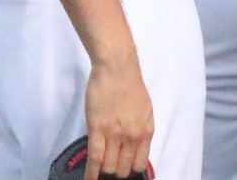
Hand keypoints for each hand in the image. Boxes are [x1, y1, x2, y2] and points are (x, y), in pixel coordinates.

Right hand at [84, 52, 153, 179]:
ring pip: (108, 165)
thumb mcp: (145, 110)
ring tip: (99, 171)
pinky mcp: (97, 129)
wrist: (117, 68)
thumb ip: (140, 130)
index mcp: (146, 131)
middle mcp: (132, 136)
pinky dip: (91, 173)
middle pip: (123, 168)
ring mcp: (114, 134)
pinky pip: (94, 158)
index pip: (140, 163)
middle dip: (116, 172)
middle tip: (109, 170)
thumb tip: (133, 148)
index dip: (130, 170)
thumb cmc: (131, 85)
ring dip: (103, 171)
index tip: (123, 171)